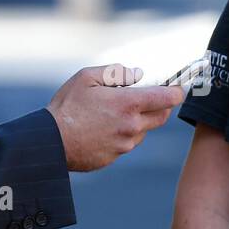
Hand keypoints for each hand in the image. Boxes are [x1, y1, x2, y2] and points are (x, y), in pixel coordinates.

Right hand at [46, 65, 185, 171]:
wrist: (50, 142)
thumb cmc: (67, 107)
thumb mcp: (86, 78)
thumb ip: (115, 72)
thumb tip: (137, 74)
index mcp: (128, 104)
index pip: (167, 98)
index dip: (177, 91)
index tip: (178, 87)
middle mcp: (132, 126)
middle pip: (162, 116)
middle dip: (162, 106)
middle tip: (151, 96)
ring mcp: (125, 144)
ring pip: (143, 130)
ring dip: (139, 120)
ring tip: (114, 112)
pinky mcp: (115, 156)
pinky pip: (127, 143)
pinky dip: (123, 134)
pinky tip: (104, 128)